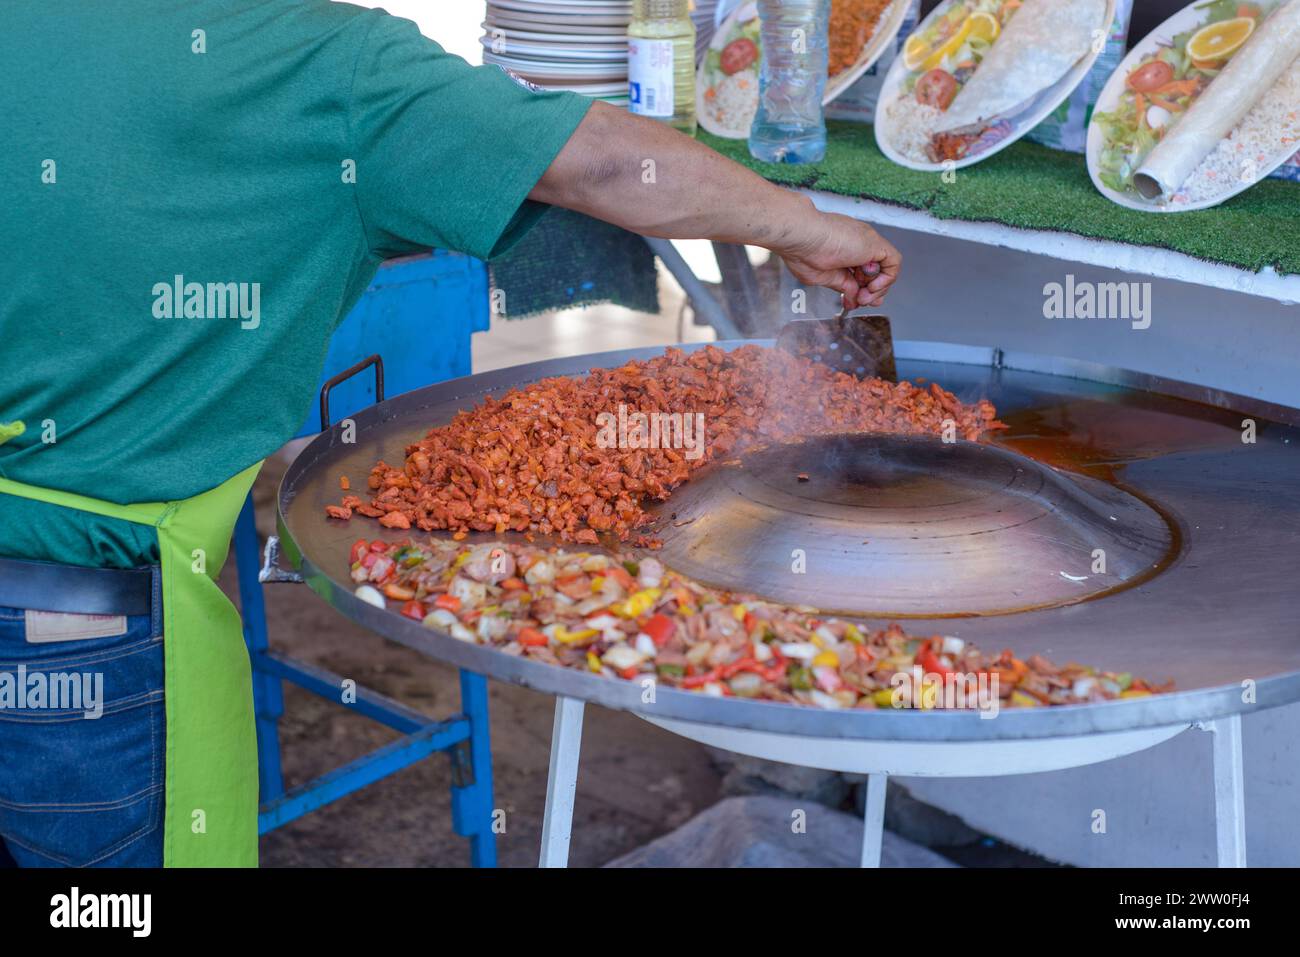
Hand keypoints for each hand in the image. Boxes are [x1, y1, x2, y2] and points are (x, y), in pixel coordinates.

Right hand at [777, 205, 901, 309]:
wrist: (802, 237)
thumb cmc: (803, 252)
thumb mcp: (824, 277)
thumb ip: (843, 286)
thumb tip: (854, 298)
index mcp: (844, 250)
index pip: (862, 272)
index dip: (862, 289)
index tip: (854, 301)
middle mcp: (858, 245)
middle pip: (875, 272)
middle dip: (871, 292)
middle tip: (861, 302)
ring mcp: (867, 244)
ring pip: (886, 268)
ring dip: (878, 289)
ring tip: (863, 297)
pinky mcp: (875, 244)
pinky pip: (893, 263)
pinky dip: (887, 279)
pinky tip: (871, 287)